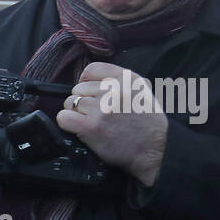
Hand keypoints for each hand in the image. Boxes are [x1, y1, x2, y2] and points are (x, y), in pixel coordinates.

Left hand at [57, 61, 167, 186]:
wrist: (155, 149)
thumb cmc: (147, 123)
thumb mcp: (142, 90)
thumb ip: (119, 80)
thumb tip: (89, 79)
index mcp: (127, 78)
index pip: (91, 70)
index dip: (86, 83)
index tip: (89, 94)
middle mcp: (113, 90)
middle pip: (78, 89)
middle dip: (83, 102)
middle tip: (96, 115)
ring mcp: (101, 108)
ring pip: (70, 103)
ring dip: (76, 114)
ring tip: (92, 123)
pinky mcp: (91, 126)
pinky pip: (64, 117)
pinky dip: (67, 123)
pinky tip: (80, 129)